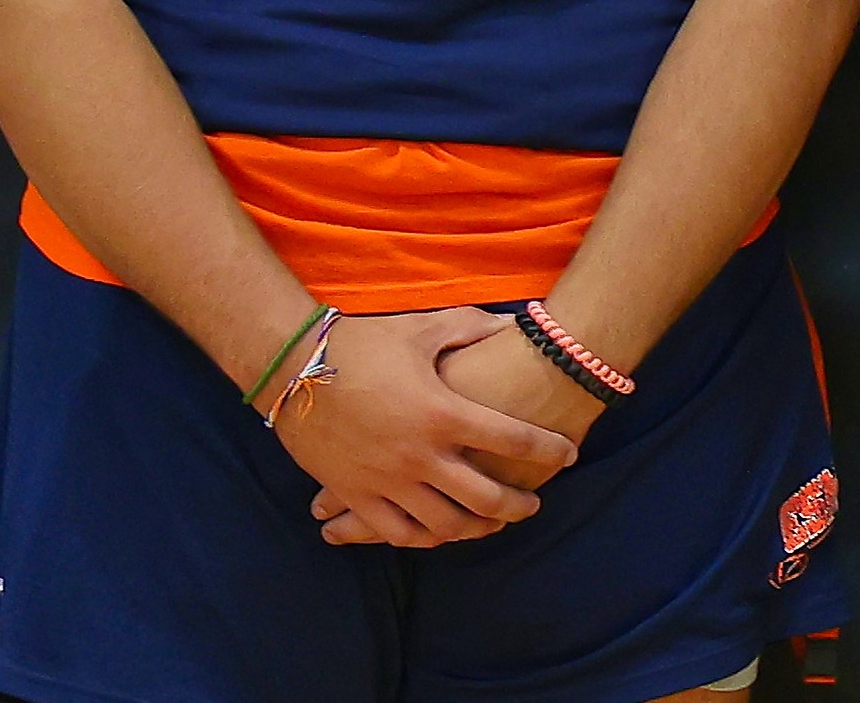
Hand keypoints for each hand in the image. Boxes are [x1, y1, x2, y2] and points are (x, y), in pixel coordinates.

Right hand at [272, 309, 582, 547]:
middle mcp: (420, 455)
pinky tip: (437, 533)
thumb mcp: (424, 328)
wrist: (292, 366)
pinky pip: (395, 530)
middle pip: (486, 497)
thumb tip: (516, 322)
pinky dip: (422, 537)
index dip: (550, 450)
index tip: (568, 455)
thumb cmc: (361, 342)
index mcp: (445, 413)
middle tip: (534, 505)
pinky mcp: (354, 493)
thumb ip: (474, 329)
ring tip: (492, 524)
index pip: (515, 440)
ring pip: (443, 524)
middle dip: (518, 506)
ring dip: (475, 529)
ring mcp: (386, 480)